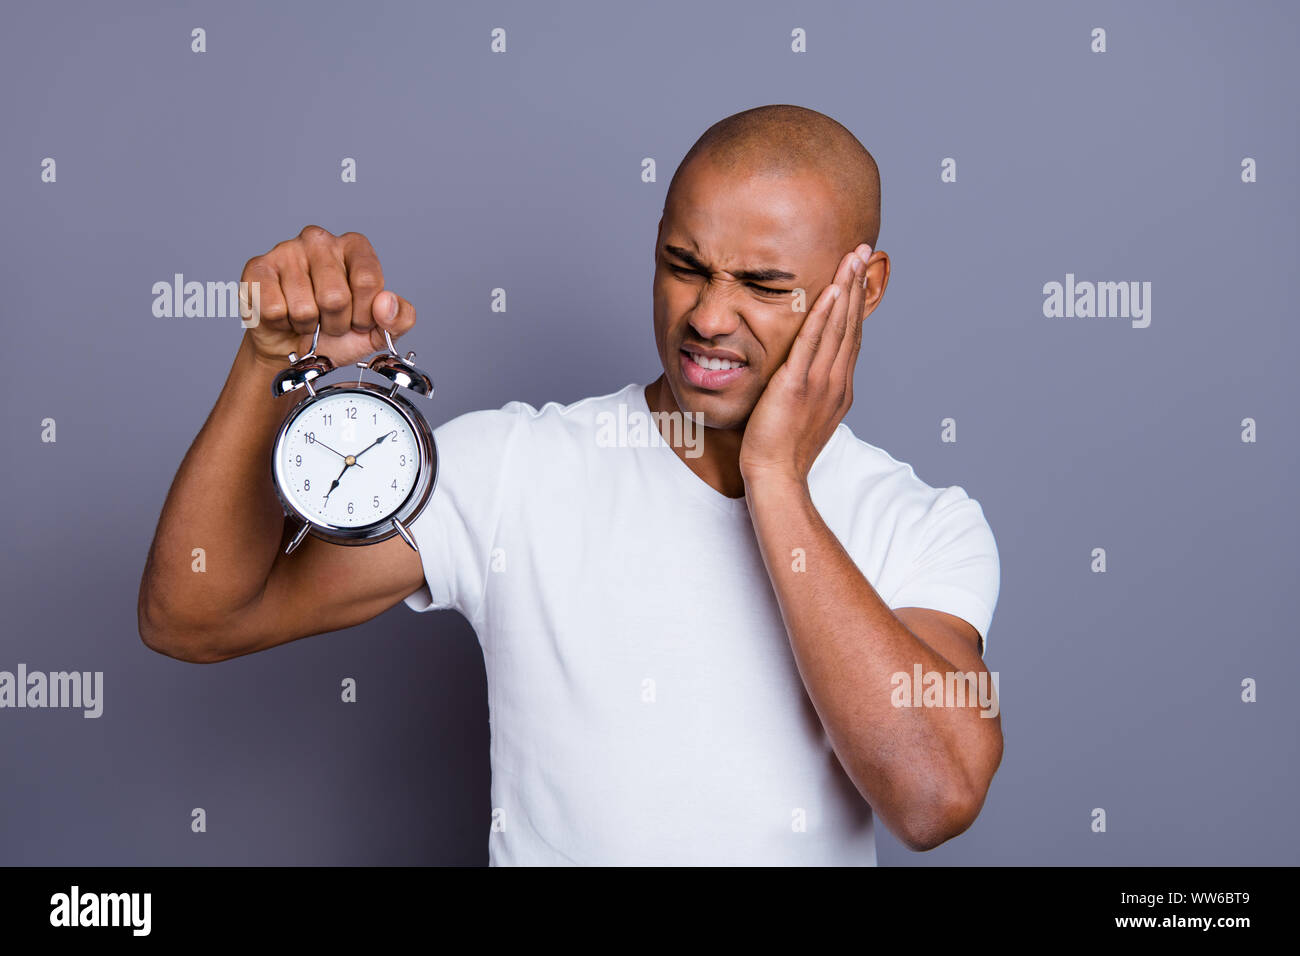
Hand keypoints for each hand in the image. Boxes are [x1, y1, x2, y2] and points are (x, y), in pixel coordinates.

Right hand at [240, 225, 416, 368]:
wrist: (294, 350)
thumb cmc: (336, 333)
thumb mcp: (378, 331)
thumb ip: (399, 318)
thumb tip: (386, 303)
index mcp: (354, 246)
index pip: (367, 281)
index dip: (363, 313)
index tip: (357, 320)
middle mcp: (319, 240)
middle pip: (335, 297)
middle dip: (335, 322)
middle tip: (329, 322)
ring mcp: (286, 250)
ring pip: (304, 308)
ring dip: (308, 326)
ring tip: (307, 319)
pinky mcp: (257, 268)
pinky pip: (275, 309)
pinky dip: (282, 324)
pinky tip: (284, 316)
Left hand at [739, 243, 873, 485]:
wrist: (775, 477)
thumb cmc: (782, 452)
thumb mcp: (805, 415)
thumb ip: (811, 391)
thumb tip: (808, 378)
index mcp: (838, 387)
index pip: (850, 335)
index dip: (856, 302)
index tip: (859, 273)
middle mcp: (835, 381)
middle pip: (850, 323)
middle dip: (857, 284)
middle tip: (863, 250)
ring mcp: (819, 382)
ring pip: (837, 327)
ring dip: (846, 288)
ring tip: (852, 257)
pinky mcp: (796, 385)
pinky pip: (812, 343)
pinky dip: (823, 315)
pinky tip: (831, 290)